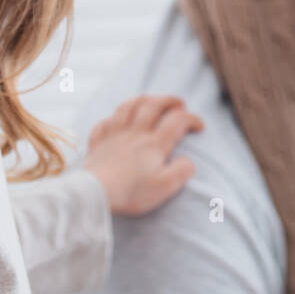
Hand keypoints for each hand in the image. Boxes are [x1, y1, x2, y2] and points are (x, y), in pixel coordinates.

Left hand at [82, 94, 201, 215]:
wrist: (94, 193)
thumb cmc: (131, 192)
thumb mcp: (165, 187)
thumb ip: (182, 171)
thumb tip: (190, 162)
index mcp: (154, 143)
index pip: (177, 121)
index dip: (192, 119)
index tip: (200, 126)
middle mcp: (135, 133)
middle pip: (153, 105)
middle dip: (169, 100)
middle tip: (179, 103)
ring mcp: (114, 136)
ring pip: (127, 107)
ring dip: (141, 100)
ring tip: (150, 100)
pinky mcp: (97, 144)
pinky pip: (103, 124)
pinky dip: (111, 119)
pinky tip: (115, 122)